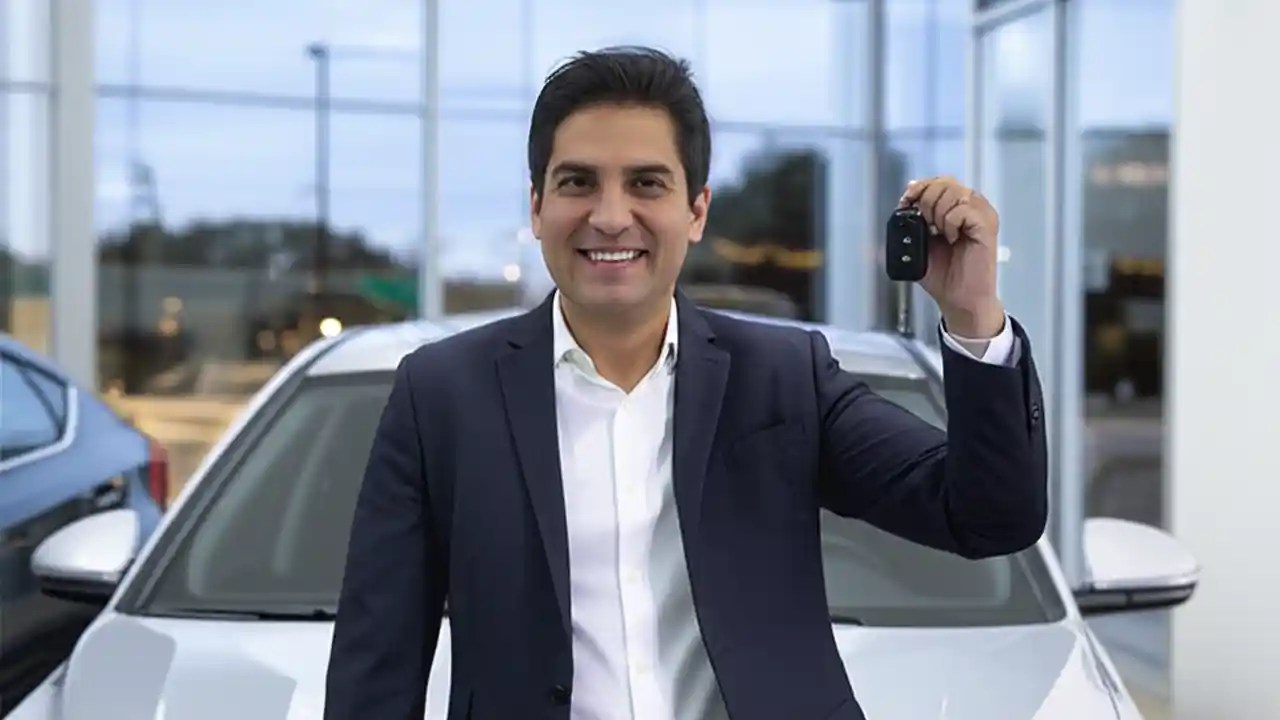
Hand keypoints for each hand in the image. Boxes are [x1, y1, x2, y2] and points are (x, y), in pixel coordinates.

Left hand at [898, 176, 1004, 338]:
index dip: (921, 187)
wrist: (958, 299)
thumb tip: (904, 200)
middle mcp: (972, 207)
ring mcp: (982, 215)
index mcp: (958, 207)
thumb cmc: (944, 275)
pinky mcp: (987, 226)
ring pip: (954, 192)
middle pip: (945, 182)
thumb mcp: (920, 243)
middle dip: (926, 201)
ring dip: (937, 212)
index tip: (907, 202)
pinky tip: (951, 239)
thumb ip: (914, 221)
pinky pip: (962, 210)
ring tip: (940, 234)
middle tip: (926, 225)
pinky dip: (949, 223)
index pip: (940, 181)